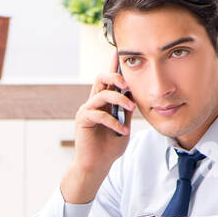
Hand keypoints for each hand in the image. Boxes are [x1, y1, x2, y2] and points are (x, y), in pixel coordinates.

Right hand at [71, 51, 134, 182]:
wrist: (97, 165)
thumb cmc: (110, 146)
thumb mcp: (124, 125)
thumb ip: (127, 110)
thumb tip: (134, 95)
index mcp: (104, 102)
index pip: (109, 79)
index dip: (113, 65)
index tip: (119, 51)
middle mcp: (94, 102)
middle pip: (101, 78)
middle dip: (115, 77)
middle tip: (129, 83)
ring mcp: (87, 110)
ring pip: (102, 94)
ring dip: (119, 99)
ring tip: (131, 108)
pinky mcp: (83, 119)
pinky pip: (99, 114)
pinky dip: (113, 122)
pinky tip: (122, 131)